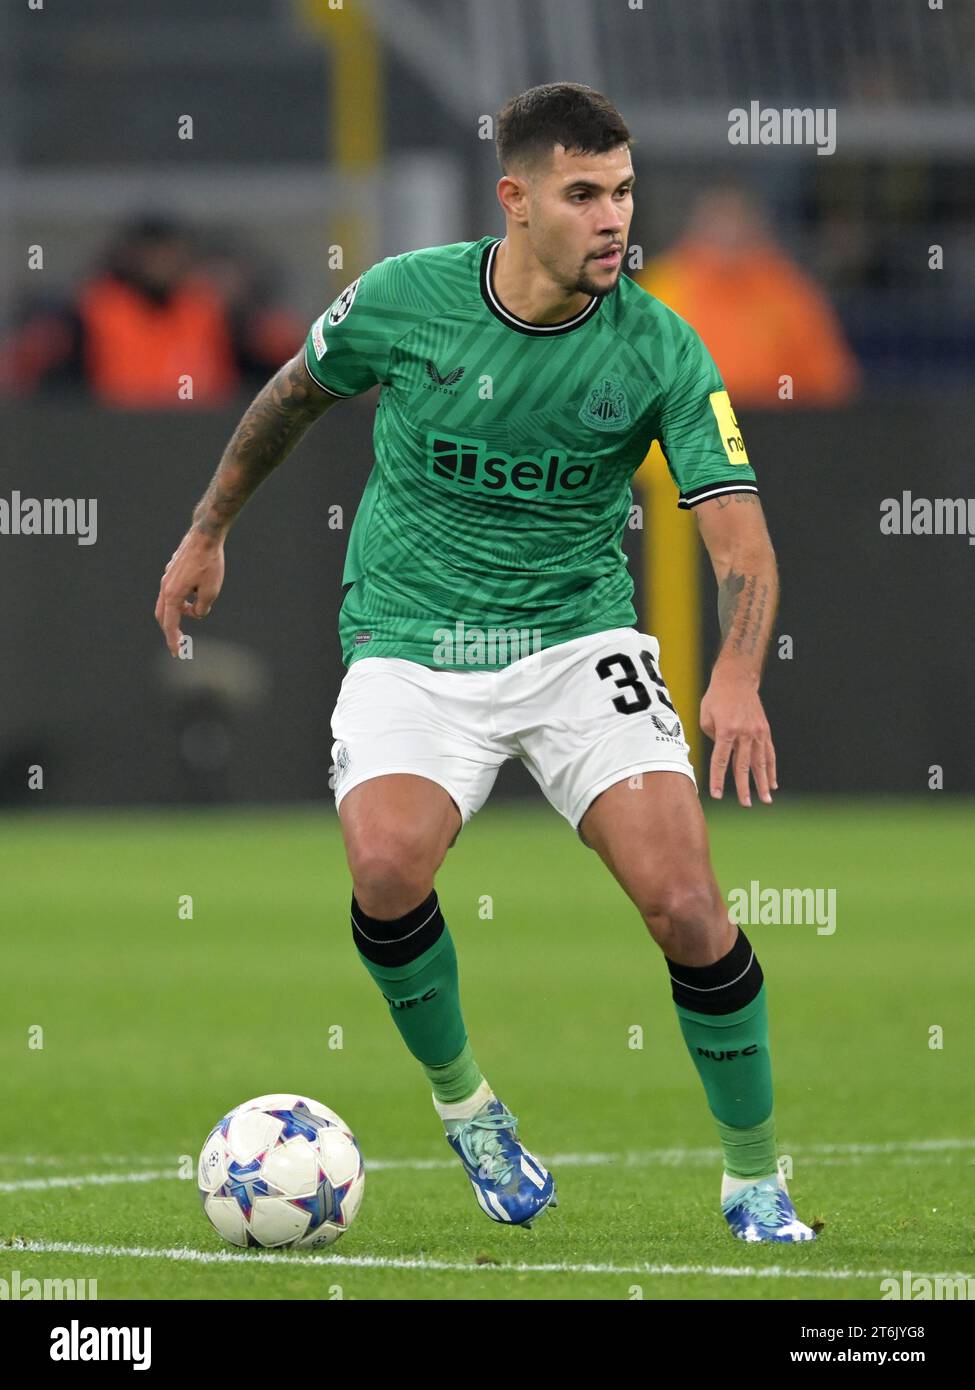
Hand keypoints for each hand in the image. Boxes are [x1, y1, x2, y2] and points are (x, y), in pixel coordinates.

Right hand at [154, 530, 224, 656]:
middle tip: (180, 641)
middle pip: (163, 615)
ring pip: (168, 602)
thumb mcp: (211, 591)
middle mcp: (165, 586)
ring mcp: (167, 577)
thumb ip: (202, 608)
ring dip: (180, 611)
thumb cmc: (209, 563)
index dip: (173, 640)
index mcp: (172, 594)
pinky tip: (195, 592)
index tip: (177, 652)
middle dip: (170, 629)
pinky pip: (174, 590)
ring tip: (197, 609)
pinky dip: (182, 598)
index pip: (170, 624)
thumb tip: (197, 612)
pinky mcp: (173, 570)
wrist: (205, 536)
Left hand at [700, 670, 776, 806]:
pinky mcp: (765, 730)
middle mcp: (744, 733)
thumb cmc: (716, 698)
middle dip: (744, 787)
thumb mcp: (705, 717)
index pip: (721, 761)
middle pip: (743, 766)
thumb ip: (713, 739)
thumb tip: (723, 755)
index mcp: (726, 731)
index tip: (717, 795)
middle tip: (746, 805)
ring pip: (760, 762)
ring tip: (766, 800)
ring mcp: (757, 732)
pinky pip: (769, 753)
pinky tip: (772, 783)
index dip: (718, 779)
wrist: (737, 679)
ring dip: (762, 783)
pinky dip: (771, 769)